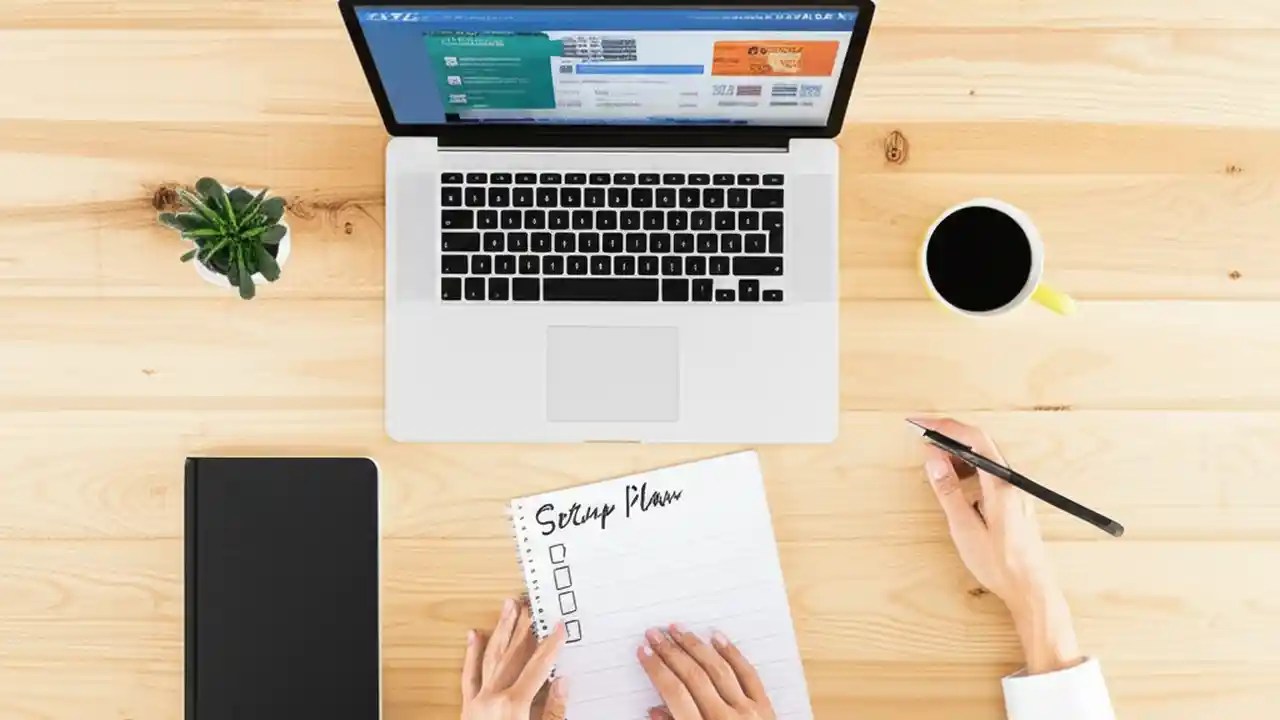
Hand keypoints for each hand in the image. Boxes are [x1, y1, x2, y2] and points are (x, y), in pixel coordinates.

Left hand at [461, 598, 567, 719]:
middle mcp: (493, 697)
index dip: (550, 645)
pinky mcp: (466, 707)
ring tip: (507, 609)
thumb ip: (553, 712)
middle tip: (530, 605)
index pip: (538, 667)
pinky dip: (472, 654)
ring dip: (501, 630)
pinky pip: (468, 676)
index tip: (558, 626)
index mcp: (514, 704)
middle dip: (523, 627)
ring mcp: (477, 700)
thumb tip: (562, 685)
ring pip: (490, 657)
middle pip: (512, 654)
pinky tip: (474, 635)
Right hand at [637, 624, 774, 719]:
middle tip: (654, 633)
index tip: (643, 652)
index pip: (674, 693)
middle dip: (670, 651)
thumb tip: (655, 711)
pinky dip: (732, 653)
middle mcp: (725, 719)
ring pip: (718, 669)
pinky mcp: (766, 708)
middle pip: (693, 676)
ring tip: (678, 629)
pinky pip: (748, 673)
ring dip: (695, 645)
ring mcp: (749, 712)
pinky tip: (717, 638)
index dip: (656, 669)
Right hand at [915, 418, 1083, 674]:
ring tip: (933, 460)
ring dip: (957, 452)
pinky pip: (989, 471)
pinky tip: (955, 481)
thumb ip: (949, 491)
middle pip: (980, 443)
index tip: (920, 423)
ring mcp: (1015, 490)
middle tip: (921, 437)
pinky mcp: (1013, 500)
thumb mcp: (965, 529)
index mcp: (1001, 485)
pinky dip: (968, 467)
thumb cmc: (1000, 564)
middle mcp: (1011, 482)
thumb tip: (932, 459)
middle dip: (948, 435)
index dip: (944, 426)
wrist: (1032, 588)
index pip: (973, 439)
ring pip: (985, 456)